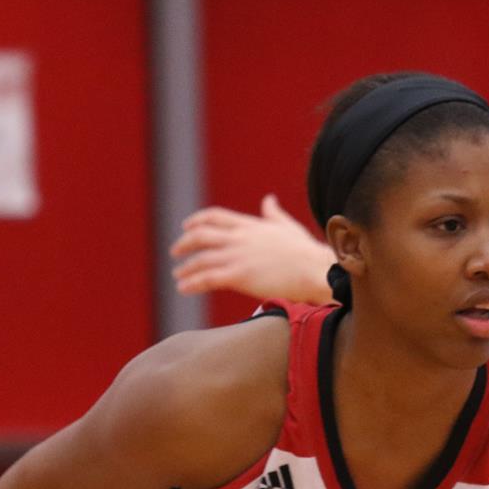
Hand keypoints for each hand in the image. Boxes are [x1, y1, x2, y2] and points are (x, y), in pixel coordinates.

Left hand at [170, 194, 334, 301]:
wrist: (313, 270)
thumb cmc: (305, 252)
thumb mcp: (287, 226)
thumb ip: (273, 213)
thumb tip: (268, 199)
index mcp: (249, 225)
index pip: (215, 217)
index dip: (196, 220)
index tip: (186, 226)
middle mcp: (239, 238)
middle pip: (200, 235)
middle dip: (184, 243)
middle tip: (175, 252)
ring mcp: (237, 256)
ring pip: (201, 259)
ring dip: (185, 268)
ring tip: (178, 277)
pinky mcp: (238, 276)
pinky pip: (207, 278)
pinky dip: (191, 283)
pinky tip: (183, 288)